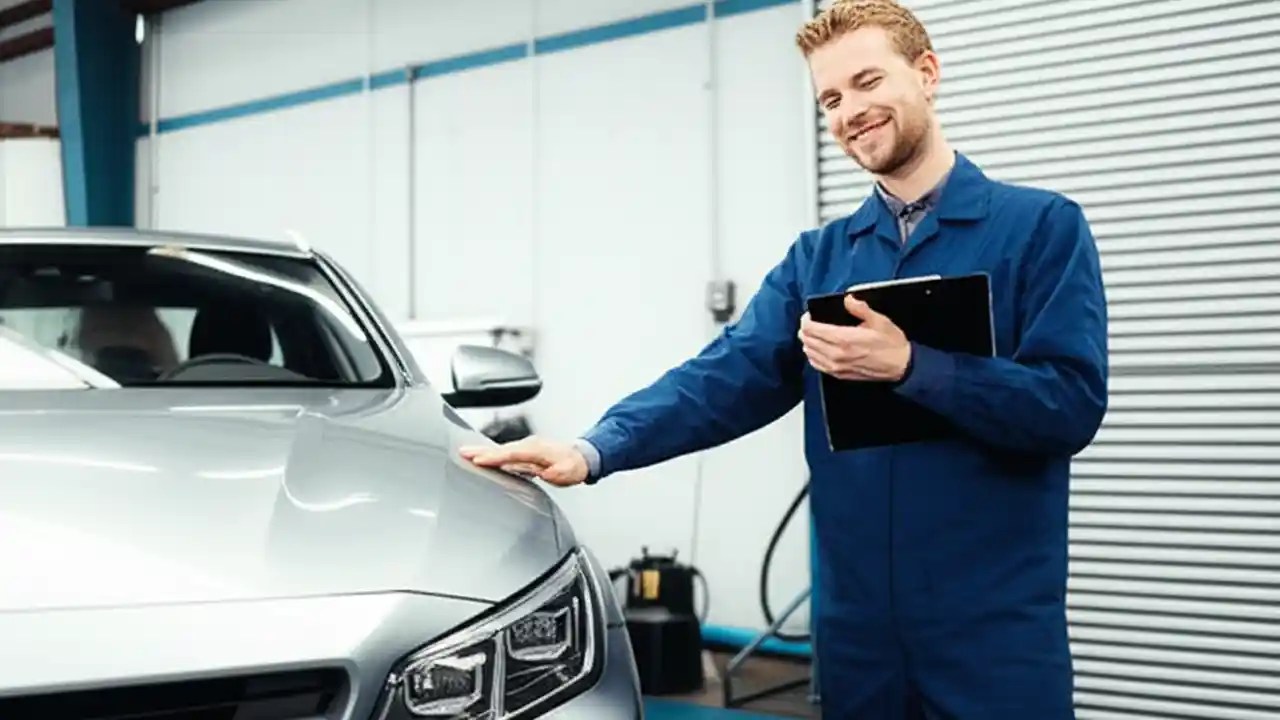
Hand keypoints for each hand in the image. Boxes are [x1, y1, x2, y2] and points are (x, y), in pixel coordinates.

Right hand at [458, 436, 589, 486]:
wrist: (581, 458)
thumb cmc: (573, 466)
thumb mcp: (567, 473)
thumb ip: (554, 474)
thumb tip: (545, 474)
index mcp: (537, 450)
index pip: (512, 454)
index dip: (495, 457)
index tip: (479, 459)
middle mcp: (530, 445)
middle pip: (502, 449)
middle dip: (482, 451)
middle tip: (462, 451)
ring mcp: (526, 447)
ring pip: (501, 450)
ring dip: (484, 451)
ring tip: (465, 453)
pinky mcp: (525, 451)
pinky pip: (505, 453)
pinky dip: (492, 454)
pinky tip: (482, 457)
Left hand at [799, 294, 911, 380]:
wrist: (901, 366)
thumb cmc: (892, 344)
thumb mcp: (879, 320)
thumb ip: (860, 309)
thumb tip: (848, 300)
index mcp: (844, 339)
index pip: (812, 329)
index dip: (806, 320)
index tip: (809, 315)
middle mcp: (836, 354)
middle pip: (807, 340)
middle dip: (805, 329)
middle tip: (811, 322)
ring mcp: (836, 366)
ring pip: (809, 353)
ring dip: (808, 342)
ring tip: (814, 334)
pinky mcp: (839, 374)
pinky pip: (817, 365)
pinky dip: (813, 355)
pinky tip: (817, 349)